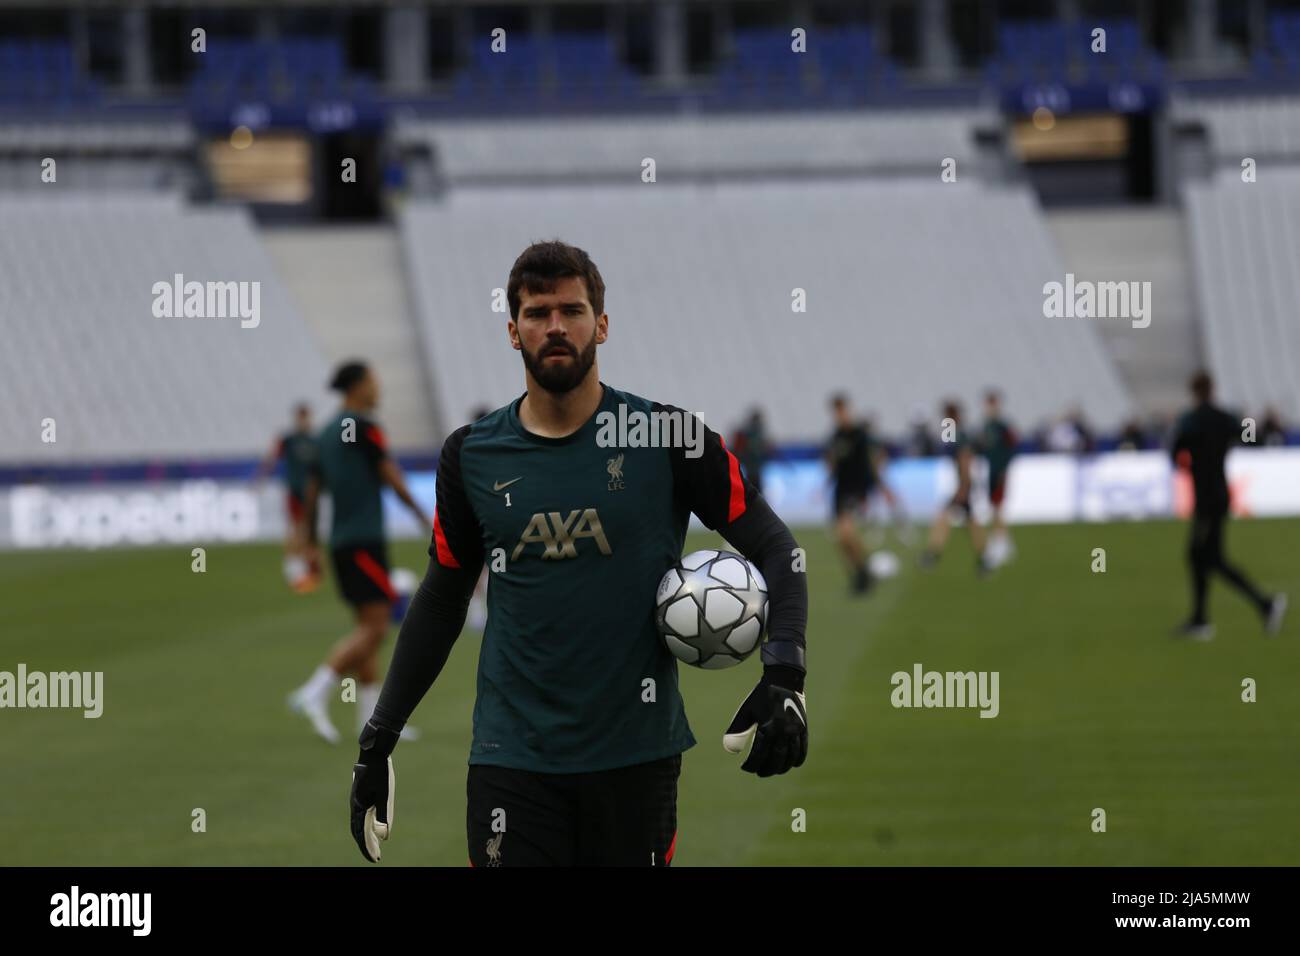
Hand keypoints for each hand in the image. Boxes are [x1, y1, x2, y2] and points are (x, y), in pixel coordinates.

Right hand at [350, 722, 398, 861]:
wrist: (372, 754)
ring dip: (366, 836)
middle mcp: (355, 806)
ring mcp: (356, 801)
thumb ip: (384, 814)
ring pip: (359, 824)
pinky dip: (366, 825)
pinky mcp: (360, 796)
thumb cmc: (380, 773)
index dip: (367, 848)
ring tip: (376, 846)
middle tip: (376, 857)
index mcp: (359, 807)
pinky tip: (373, 827)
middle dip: (367, 845)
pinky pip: (361, 815)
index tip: (375, 859)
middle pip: (359, 831)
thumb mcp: (385, 795)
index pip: (361, 834)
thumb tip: (385, 835)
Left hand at [722, 667, 806, 776]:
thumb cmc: (761, 697)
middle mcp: (783, 731)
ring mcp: (796, 731)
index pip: (759, 754)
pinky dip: (797, 760)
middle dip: (767, 769)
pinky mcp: (804, 729)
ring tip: (773, 770)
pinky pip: (803, 750)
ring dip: (782, 768)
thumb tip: (730, 750)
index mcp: (768, 727)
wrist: (784, 680)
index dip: (751, 764)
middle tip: (759, 773)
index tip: (745, 767)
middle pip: (776, 759)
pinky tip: (790, 764)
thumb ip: (738, 731)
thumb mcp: (746, 712)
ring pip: (791, 757)